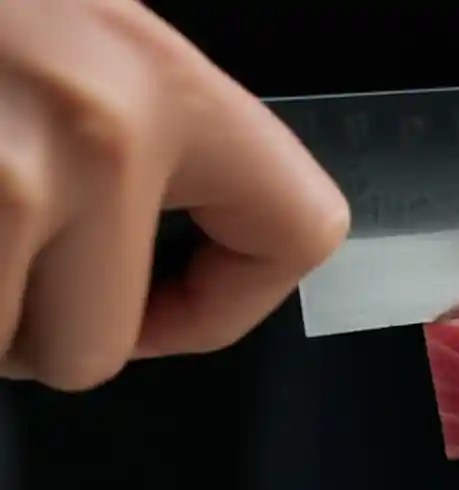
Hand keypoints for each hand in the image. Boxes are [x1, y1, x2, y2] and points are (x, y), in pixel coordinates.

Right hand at [0, 0, 348, 390]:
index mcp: (162, 81)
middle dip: (37, 331)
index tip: (167, 306)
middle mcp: (95, 128)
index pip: (297, 234)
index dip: (225, 303)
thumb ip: (136, 137)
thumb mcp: (75, 36)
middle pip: (97, 350)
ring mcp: (3, 175)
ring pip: (2, 351)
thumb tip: (153, 270)